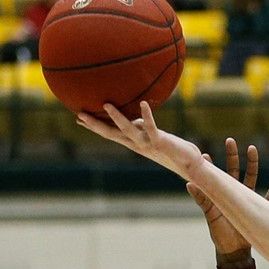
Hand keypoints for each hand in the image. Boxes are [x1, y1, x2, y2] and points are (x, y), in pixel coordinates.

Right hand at [77, 100, 205, 178]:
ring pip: (127, 130)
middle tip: (79, 113)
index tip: (78, 118)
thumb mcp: (152, 136)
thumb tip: (134, 118)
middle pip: (111, 134)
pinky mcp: (160, 142)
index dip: (94, 126)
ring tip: (106, 104)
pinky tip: (143, 103)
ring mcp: (147, 144)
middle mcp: (137, 144)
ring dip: (117, 117)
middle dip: (95, 124)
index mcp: (134, 143)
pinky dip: (146, 115)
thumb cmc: (173, 149)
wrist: (190, 164)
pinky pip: (151, 127)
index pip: (109, 133)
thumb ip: (142, 128)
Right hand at [188, 138, 268, 254]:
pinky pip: (201, 200)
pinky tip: (191, 184)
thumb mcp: (261, 211)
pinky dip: (196, 192)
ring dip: (210, 169)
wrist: (236, 249)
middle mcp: (231, 193)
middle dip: (231, 156)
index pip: (249, 173)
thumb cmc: (248, 229)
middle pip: (231, 171)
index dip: (250, 161)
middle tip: (230, 141)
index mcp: (245, 193)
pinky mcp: (210, 211)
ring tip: (205, 156)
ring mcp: (219, 200)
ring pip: (214, 181)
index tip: (252, 148)